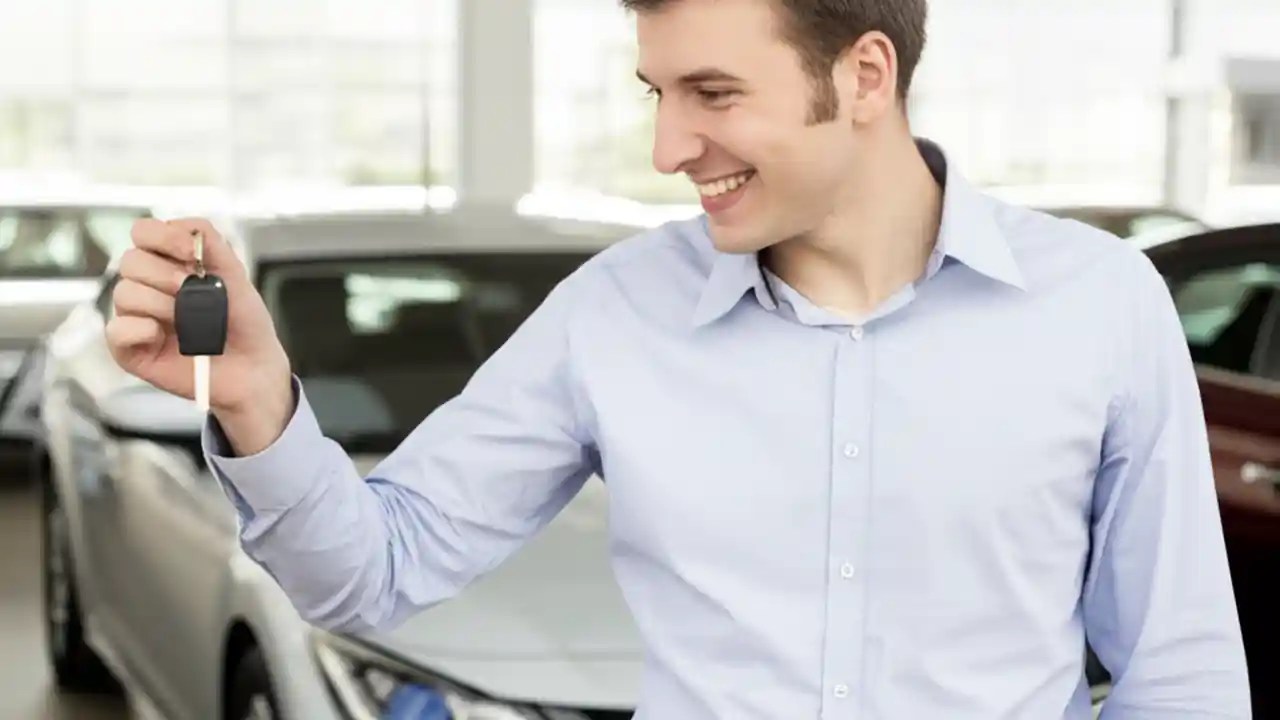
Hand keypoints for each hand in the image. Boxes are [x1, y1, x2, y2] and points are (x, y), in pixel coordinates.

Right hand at [106, 218, 291, 417]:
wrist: (253, 365)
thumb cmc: (244, 321)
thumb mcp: (235, 275)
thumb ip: (212, 244)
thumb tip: (185, 228)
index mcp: (168, 263)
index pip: (143, 232)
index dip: (162, 236)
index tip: (192, 254)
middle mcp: (147, 286)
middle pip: (131, 261)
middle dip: (166, 275)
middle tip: (192, 292)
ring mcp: (136, 317)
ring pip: (124, 293)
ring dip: (161, 305)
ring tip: (188, 322)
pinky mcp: (130, 350)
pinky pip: (116, 330)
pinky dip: (140, 329)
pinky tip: (161, 336)